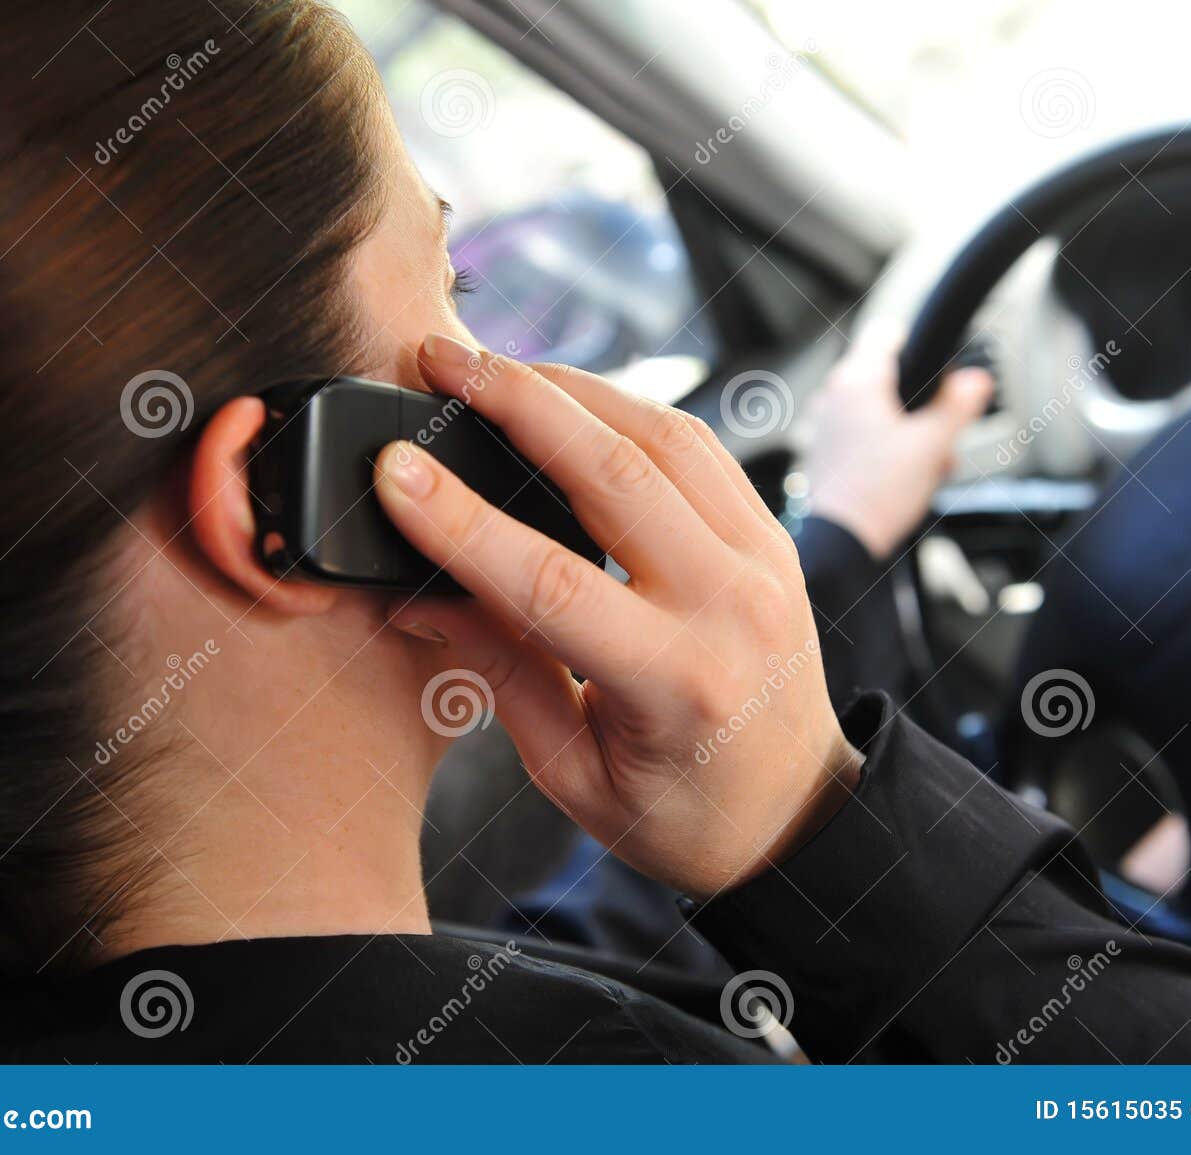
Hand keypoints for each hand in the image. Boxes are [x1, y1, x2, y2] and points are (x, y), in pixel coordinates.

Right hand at [375, 334, 863, 897]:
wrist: (795, 816)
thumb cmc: (682, 814)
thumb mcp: (572, 771)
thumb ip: (501, 670)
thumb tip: (420, 591)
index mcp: (678, 684)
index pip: (550, 583)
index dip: (462, 521)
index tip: (394, 468)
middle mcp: (732, 607)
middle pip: (614, 473)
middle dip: (516, 404)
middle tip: (441, 363)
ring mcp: (765, 560)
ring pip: (664, 437)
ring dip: (573, 389)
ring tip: (495, 367)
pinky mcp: (771, 535)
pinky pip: (699, 448)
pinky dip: (630, 409)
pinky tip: (573, 396)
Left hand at [804, 323, 992, 557]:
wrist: (841, 541)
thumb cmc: (877, 493)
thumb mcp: (933, 444)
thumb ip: (958, 405)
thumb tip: (976, 380)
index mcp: (857, 380)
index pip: (889, 332)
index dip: (920, 345)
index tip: (939, 371)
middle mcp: (835, 395)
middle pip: (891, 377)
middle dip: (922, 403)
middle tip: (939, 433)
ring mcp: (827, 423)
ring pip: (881, 410)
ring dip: (909, 430)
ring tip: (925, 463)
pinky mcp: (827, 450)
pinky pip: (866, 435)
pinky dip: (889, 447)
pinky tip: (906, 476)